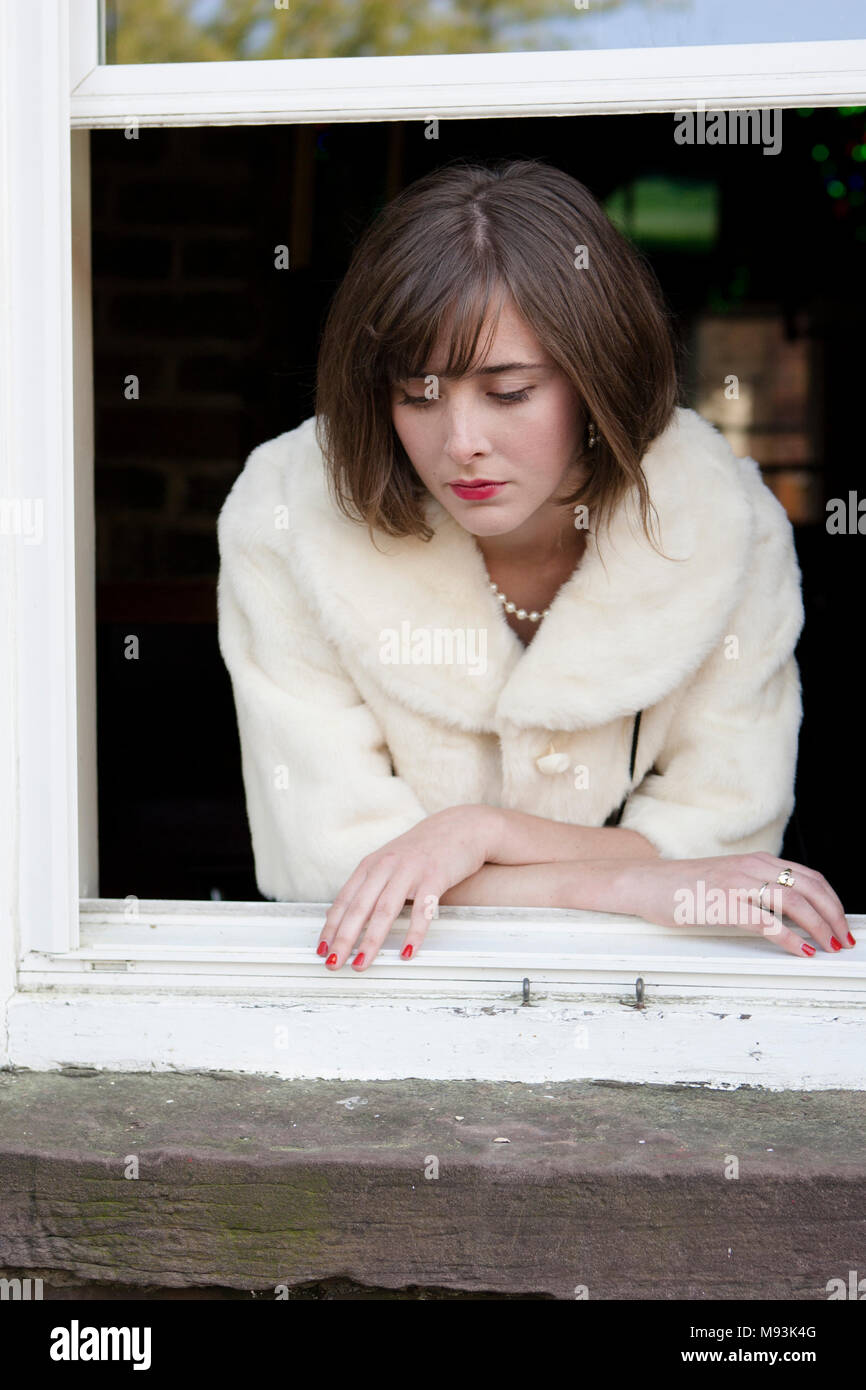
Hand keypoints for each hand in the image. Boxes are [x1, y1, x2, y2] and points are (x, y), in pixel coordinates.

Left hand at [316, 805, 500, 971]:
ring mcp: (410, 871)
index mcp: (371, 865)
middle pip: (359, 908)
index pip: (344, 900)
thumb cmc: (423, 850)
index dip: (331, 927)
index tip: (321, 949)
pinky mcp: (435, 877)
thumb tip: (343, 915)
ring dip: (371, 941)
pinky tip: (408, 952)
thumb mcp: (389, 862)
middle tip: (333, 963)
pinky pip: (422, 910)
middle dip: (343, 939)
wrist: (460, 827)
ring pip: (385, 910)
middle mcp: (386, 866)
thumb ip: (369, 886)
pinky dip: (414, 933)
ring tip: (362, 963)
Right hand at [615, 851, 853, 957]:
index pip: (809, 876)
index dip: (831, 900)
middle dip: (832, 915)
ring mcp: (736, 883)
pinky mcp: (722, 903)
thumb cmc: (681, 887)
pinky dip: (789, 938)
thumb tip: (787, 914)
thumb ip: (755, 889)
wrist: (643, 883)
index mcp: (755, 861)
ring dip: (818, 926)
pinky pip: (765, 921)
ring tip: (827, 945)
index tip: (840, 922)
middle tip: (842, 938)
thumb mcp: (727, 880)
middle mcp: (750, 867)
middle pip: (808, 887)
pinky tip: (799, 950)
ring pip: (793, 900)